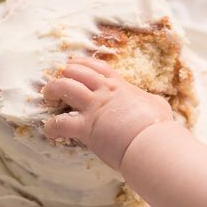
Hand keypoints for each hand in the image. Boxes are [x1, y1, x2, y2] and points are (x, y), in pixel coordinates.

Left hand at [42, 56, 174, 169]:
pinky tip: (50, 131)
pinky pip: (60, 122)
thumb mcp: (158, 106)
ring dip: (52, 90)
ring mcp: (93, 107)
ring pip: (63, 87)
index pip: (96, 67)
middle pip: (76, 72)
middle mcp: (103, 92)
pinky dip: (51, 126)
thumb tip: (157, 103)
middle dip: (64, 75)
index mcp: (119, 86)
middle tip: (57, 83)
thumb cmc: (157, 126)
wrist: (152, 142)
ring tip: (48, 98)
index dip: (81, 64)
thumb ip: (152, 102)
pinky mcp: (86, 127)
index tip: (72, 66)